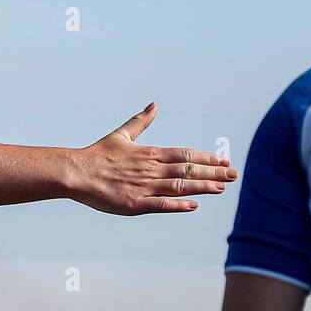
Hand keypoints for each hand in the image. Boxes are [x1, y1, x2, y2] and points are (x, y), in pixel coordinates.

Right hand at [70, 103, 237, 214]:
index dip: (206, 157)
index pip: (185, 154)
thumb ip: (140, 122)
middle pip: (188, 169)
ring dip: (202, 186)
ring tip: (221, 187)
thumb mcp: (121, 135)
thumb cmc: (97, 154)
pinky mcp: (134, 204)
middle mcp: (151, 169)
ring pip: (180, 186)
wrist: (76, 172)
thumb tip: (153, 105)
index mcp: (150, 153)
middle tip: (234, 174)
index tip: (224, 160)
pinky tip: (194, 204)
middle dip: (213, 172)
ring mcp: (144, 187)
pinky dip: (178, 204)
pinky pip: (161, 204)